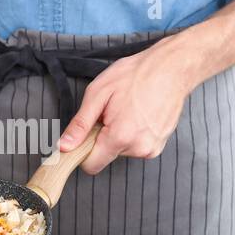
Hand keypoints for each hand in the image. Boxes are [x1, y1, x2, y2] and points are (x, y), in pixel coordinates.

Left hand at [57, 36, 193, 174]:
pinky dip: (133, 134)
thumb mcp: (98, 93)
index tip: (84, 135)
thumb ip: (80, 124)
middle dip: (102, 137)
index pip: (91, 166)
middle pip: (106, 155)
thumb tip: (64, 146)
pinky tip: (139, 115)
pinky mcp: (159, 145)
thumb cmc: (135, 75)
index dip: (83, 152)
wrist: (171, 68)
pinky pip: (135, 147)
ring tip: (128, 111)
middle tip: (111, 113)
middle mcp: (138, 148)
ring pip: (121, 151)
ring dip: (119, 135)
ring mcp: (152, 148)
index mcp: (120, 137)